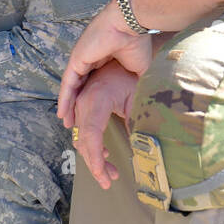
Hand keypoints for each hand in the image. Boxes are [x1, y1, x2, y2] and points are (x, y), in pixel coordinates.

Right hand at [70, 60, 138, 189]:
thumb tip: (142, 151)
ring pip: (81, 137)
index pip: (92, 137)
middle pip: (84, 141)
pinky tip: (104, 154)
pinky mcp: (84, 102)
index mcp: (97, 100)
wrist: (126, 43)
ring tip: (111, 171)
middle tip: (110, 180)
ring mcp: (82, 101)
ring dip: (93, 155)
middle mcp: (84, 101)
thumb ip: (137, 124)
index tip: (106, 178)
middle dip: (95, 164)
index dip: (96, 161)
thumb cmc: (135, 70)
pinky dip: (91, 144)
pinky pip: (83, 128)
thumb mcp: (138, 99)